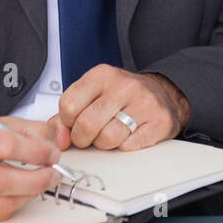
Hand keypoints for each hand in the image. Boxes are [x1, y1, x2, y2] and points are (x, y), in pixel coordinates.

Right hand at [0, 112, 64, 222]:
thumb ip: (27, 129)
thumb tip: (52, 144)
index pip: (6, 145)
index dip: (36, 152)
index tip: (52, 154)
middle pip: (1, 181)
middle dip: (35, 180)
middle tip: (52, 175)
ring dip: (27, 195)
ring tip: (39, 183)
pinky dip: (11, 206)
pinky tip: (18, 194)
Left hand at [56, 64, 190, 151]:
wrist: (163, 94)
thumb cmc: (123, 97)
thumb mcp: (93, 95)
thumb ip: (67, 116)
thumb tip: (59, 139)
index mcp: (102, 75)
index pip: (68, 105)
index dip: (67, 122)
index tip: (74, 124)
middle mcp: (123, 86)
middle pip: (86, 124)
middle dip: (82, 139)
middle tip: (89, 137)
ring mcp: (143, 103)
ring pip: (107, 138)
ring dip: (104, 144)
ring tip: (110, 134)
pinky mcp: (158, 122)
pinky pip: (129, 146)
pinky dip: (124, 146)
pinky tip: (128, 136)